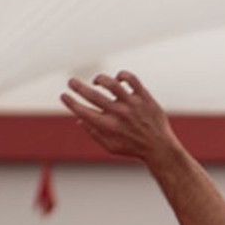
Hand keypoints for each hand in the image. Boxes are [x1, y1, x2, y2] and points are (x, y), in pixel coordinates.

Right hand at [60, 72, 178, 162]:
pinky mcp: (145, 98)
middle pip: (93, 95)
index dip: (70, 102)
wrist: (160, 148)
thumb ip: (94, 133)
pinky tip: (118, 79)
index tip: (64, 96)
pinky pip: (132, 80)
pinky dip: (122, 75)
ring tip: (96, 81)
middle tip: (71, 82)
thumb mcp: (111, 146)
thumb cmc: (133, 148)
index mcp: (108, 126)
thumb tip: (79, 119)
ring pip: (112, 84)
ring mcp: (133, 105)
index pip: (83, 111)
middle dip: (77, 87)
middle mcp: (119, 114)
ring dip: (100, 79)